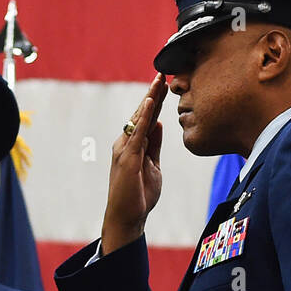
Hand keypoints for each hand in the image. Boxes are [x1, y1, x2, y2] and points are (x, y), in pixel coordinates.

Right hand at [100, 75, 167, 254]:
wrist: (127, 217)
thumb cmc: (138, 195)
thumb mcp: (153, 165)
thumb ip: (154, 144)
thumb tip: (161, 123)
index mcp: (133, 145)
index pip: (147, 118)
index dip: (156, 101)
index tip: (165, 84)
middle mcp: (126, 143)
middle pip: (142, 114)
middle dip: (153, 93)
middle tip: (163, 73)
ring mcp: (125, 149)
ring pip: (140, 119)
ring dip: (150, 99)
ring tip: (159, 81)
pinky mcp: (128, 157)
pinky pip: (138, 132)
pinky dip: (145, 116)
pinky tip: (151, 102)